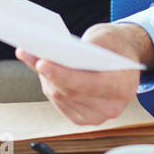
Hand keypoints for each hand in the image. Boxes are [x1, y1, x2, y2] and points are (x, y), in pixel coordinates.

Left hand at [14, 23, 153, 125]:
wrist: (123, 59)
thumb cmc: (115, 45)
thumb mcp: (105, 36)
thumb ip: (85, 46)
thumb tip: (55, 52)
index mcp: (124, 86)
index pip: (89, 83)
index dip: (63, 74)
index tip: (42, 63)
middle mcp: (112, 106)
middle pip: (70, 92)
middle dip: (49, 73)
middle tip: (30, 54)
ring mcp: (97, 116)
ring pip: (60, 97)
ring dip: (46, 77)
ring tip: (32, 56)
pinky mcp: (82, 118)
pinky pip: (59, 102)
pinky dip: (50, 84)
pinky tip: (41, 70)